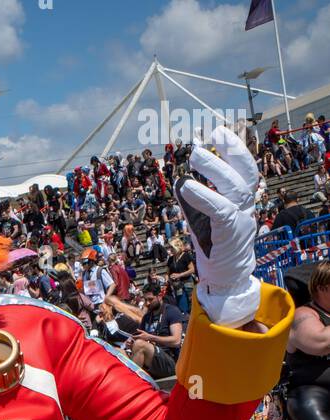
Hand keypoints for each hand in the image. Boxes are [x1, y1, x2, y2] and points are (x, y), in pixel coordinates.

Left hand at [174, 126, 260, 327]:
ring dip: (213, 168)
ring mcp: (241, 219)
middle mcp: (246, 206)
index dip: (235, 149)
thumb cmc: (215, 247)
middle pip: (244, 172)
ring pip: (232, 186)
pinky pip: (218, 209)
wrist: (226, 279)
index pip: (245, 169)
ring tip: (195, 155)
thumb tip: (181, 183)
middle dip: (230, 150)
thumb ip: (197, 202)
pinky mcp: (229, 232)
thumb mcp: (206, 220)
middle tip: (212, 134)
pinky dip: (203, 196)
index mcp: (243, 200)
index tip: (221, 132)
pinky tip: (186, 186)